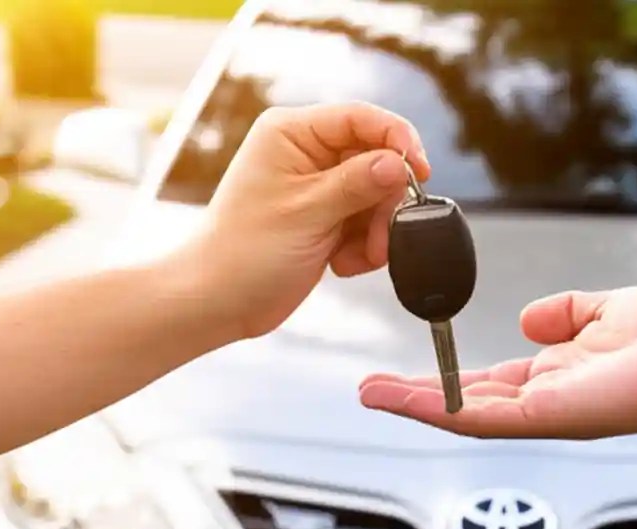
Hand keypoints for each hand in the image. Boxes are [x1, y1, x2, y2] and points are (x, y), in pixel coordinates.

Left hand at [170, 102, 429, 339]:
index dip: (397, 139)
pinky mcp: (325, 219)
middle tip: (380, 235)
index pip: (360, 117)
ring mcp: (318, 188)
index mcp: (291, 133)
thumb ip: (357, 185)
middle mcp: (306, 154)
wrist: (216, 303)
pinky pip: (367, 224)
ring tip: (355, 257)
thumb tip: (399, 164)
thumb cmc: (244, 253)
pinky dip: (363, 246)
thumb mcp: (307, 213)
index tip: (420, 171)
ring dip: (376, 230)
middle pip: (376, 160)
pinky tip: (338, 263)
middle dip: (384, 201)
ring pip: (377, 196)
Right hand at [359, 287, 636, 438]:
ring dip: (416, 405)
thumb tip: (529, 317)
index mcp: (555, 375)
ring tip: (372, 396)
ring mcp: (544, 412)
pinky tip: (409, 401)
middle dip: (415, 398)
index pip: (486, 382)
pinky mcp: (548, 416)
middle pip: (465, 402)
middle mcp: (544, 399)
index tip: (406, 373)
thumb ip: (564, 312)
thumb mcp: (604, 309)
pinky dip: (444, 409)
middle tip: (370, 392)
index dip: (444, 378)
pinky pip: (485, 416)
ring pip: (465, 414)